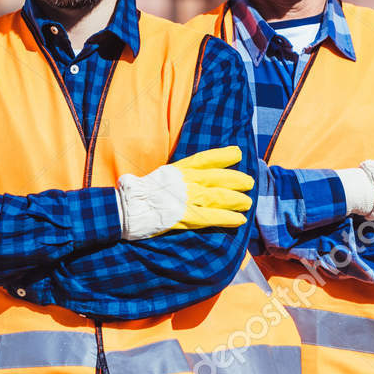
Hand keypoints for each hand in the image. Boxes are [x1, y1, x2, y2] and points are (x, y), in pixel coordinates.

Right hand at [117, 146, 254, 239]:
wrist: (123, 209)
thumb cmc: (135, 194)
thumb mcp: (155, 177)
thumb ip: (170, 176)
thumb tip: (178, 176)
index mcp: (177, 170)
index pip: (205, 159)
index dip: (223, 155)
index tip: (238, 153)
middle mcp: (185, 181)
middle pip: (218, 178)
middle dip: (236, 180)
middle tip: (249, 183)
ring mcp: (186, 198)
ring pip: (219, 197)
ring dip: (236, 199)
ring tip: (247, 203)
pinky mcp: (185, 217)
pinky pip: (212, 217)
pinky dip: (228, 218)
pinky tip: (239, 220)